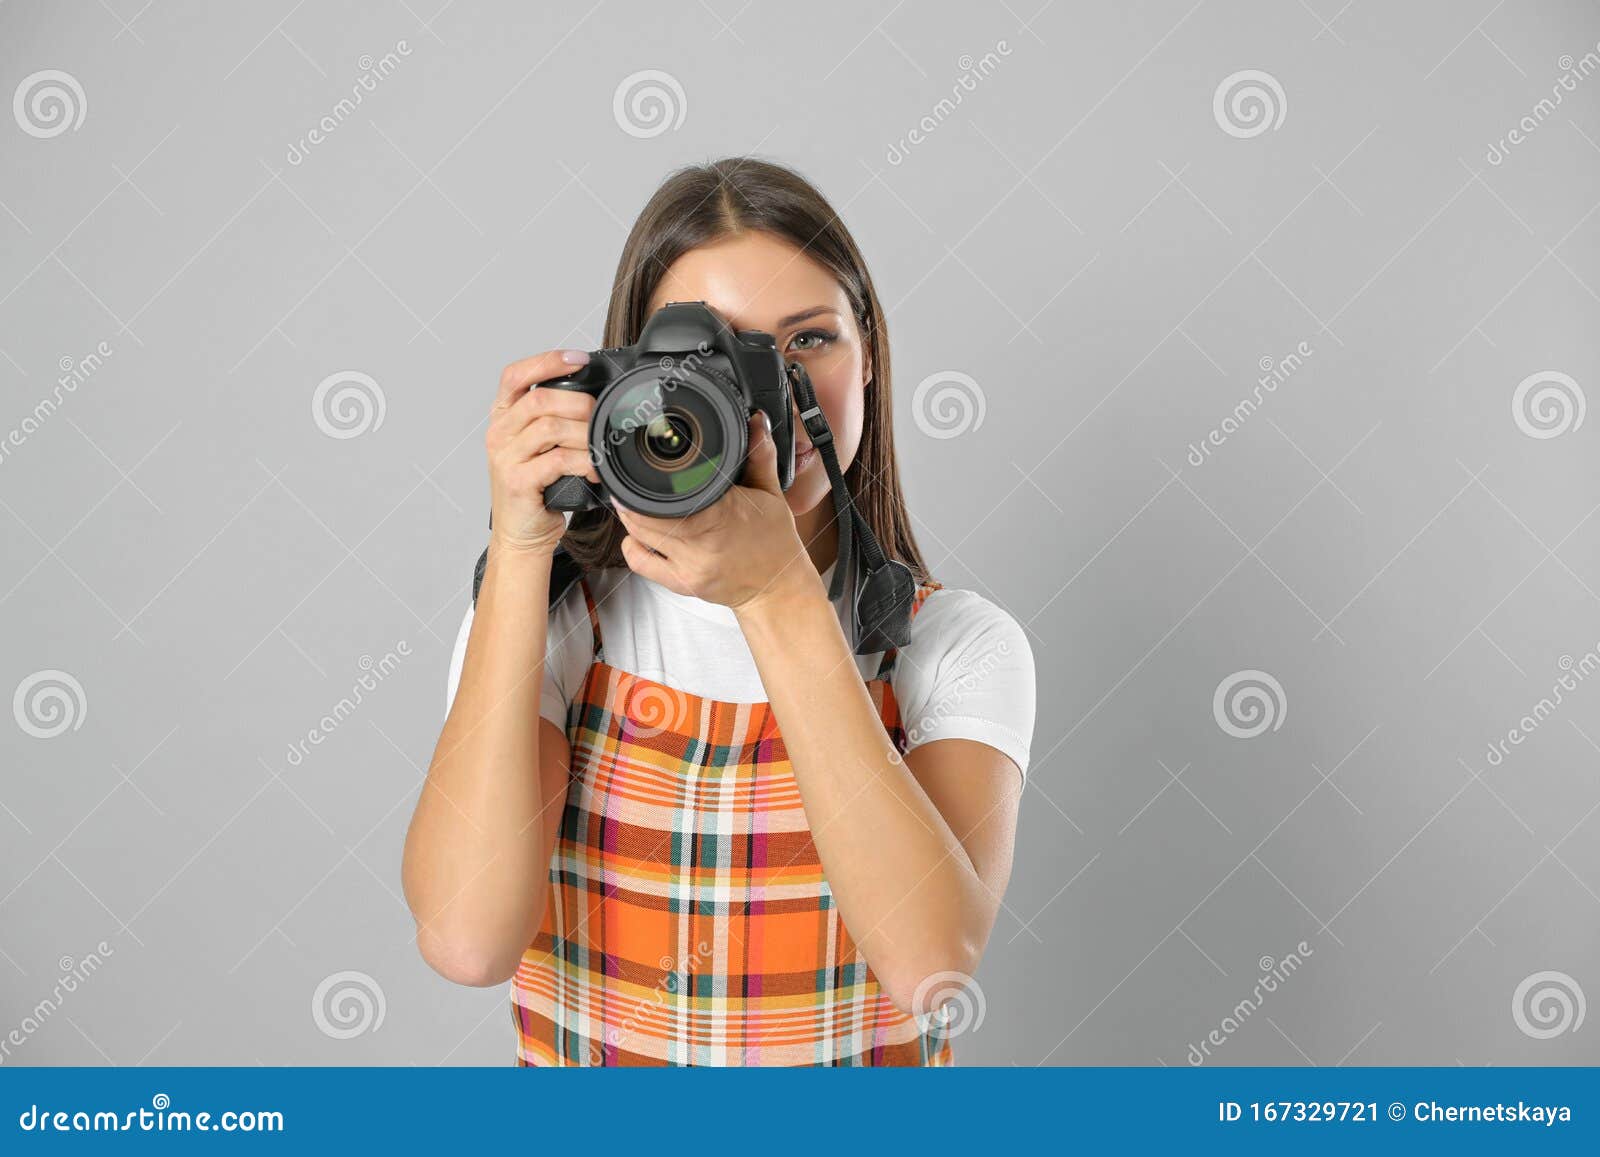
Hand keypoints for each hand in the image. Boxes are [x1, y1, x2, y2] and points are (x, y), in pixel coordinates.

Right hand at [484, 349, 599, 555]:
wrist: (522, 535)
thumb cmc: (538, 489)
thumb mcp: (540, 447)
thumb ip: (555, 419)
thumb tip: (595, 397)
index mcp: (503, 417)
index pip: (516, 375)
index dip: (547, 361)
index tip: (579, 359)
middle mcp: (499, 433)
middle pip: (540, 399)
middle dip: (580, 404)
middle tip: (600, 418)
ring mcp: (505, 458)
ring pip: (550, 428)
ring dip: (585, 435)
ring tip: (599, 447)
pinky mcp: (518, 482)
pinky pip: (557, 460)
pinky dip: (583, 461)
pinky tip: (594, 468)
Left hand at [611, 413, 821, 611]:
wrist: (778, 588)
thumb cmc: (775, 543)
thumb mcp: (772, 495)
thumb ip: (760, 456)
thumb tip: (757, 421)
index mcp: (724, 514)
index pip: (676, 494)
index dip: (651, 481)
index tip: (643, 466)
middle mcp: (704, 542)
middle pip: (648, 514)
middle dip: (632, 497)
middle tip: (627, 483)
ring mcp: (691, 565)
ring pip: (641, 536)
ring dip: (630, 517)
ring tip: (630, 503)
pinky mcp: (683, 583)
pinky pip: (643, 565)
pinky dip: (632, 547)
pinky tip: (636, 536)